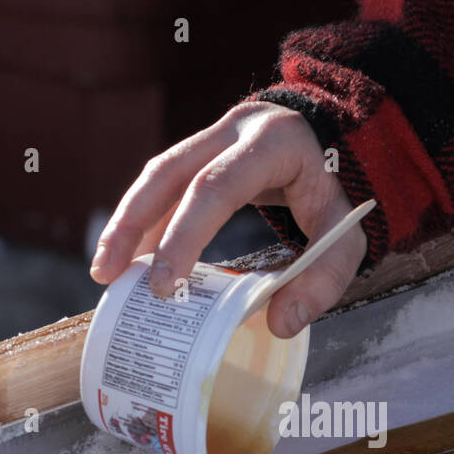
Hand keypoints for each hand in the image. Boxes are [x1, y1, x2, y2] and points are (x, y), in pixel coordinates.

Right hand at [89, 102, 365, 338]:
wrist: (337, 139)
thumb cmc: (337, 192)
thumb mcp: (347, 235)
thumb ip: (323, 279)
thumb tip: (280, 324)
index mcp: (272, 143)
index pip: (216, 187)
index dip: (184, 234)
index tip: (166, 284)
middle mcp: (234, 129)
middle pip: (169, 172)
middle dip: (133, 226)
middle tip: (109, 276)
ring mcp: (213, 135)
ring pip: (157, 174)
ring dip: (127, 223)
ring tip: (106, 272)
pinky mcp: (200, 150)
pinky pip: (164, 184)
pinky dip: (144, 221)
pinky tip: (131, 258)